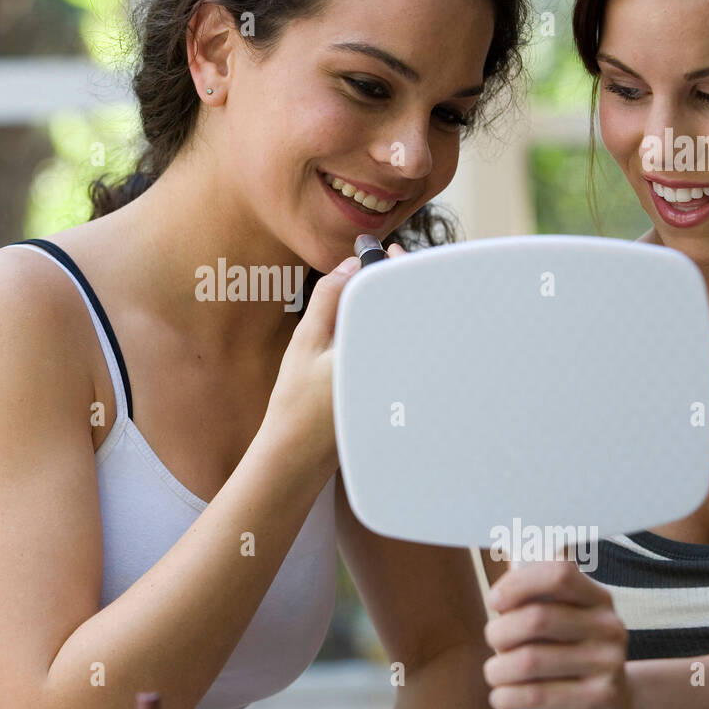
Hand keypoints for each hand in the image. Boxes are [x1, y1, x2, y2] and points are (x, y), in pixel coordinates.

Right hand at [262, 239, 405, 473]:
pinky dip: (390, 338)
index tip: (389, 253)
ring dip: (396, 315)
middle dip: (400, 290)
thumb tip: (350, 266)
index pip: (403, 300)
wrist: (297, 454)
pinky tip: (371, 336)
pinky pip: (399, 357)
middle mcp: (396, 369)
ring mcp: (397, 385)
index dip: (400, 270)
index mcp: (378, 350)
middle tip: (384, 268)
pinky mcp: (392, 397)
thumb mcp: (306, 341)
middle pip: (411, 318)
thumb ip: (329, 298)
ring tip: (372, 302)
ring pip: (407, 337)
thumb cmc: (297, 403)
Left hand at [482, 560, 632, 708]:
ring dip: (497, 669)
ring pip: (529, 660)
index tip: (495, 600)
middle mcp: (608, 628)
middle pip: (536, 618)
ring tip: (496, 672)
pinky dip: (505, 695)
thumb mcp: (563, 619)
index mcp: (598, 599)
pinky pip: (534, 695)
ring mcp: (607, 665)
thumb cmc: (568, 652)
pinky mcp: (597, 700)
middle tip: (493, 640)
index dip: (518, 582)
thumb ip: (536, 596)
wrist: (609, 702)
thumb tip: (502, 573)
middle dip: (499, 631)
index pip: (559, 574)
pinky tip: (502, 695)